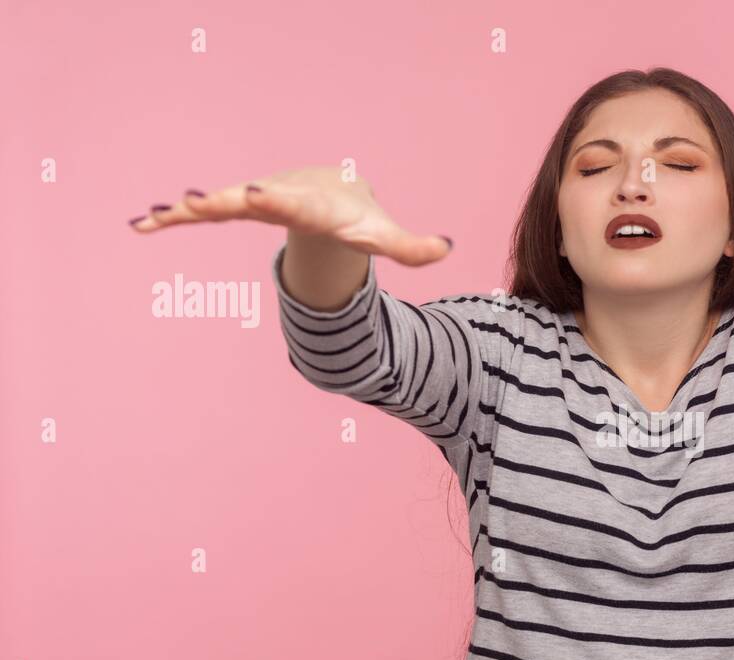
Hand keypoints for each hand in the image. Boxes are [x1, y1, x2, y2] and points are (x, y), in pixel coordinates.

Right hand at [126, 165, 451, 265]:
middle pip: (245, 199)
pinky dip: (174, 219)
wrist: (331, 191)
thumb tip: (447, 249)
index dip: (273, 198)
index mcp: (308, 203)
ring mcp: (251, 201)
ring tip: (152, 220)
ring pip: (215, 205)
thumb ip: (412, 246)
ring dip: (184, 213)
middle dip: (221, 201)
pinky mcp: (236, 209)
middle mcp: (274, 196)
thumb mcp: (383, 235)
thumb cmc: (356, 217)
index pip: (290, 201)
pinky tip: (141, 225)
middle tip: (193, 203)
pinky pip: (202, 214)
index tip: (252, 193)